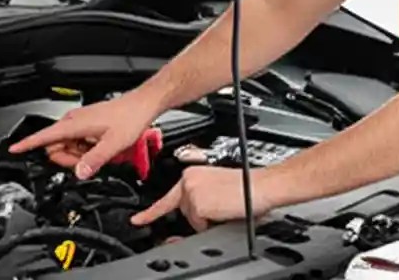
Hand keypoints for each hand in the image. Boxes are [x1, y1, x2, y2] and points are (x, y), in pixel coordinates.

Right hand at [7, 91, 159, 179]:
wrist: (141, 105)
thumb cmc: (129, 118)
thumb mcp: (113, 144)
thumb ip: (94, 160)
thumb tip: (79, 173)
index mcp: (75, 124)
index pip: (43, 136)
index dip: (26, 144)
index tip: (13, 149)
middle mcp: (73, 121)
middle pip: (55, 146)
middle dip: (66, 159)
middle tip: (87, 162)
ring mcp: (80, 122)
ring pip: (67, 146)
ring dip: (77, 155)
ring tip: (98, 153)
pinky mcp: (86, 125)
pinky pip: (77, 142)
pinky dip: (84, 150)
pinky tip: (99, 148)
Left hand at [129, 166, 277, 231]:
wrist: (261, 185)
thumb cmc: (246, 187)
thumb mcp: (215, 190)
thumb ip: (196, 201)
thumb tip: (184, 223)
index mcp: (191, 174)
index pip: (166, 197)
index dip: (150, 213)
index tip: (137, 220)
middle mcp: (187, 180)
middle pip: (182, 211)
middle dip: (199, 215)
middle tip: (220, 205)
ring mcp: (191, 192)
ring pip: (191, 219)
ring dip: (206, 219)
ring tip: (224, 205)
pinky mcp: (197, 204)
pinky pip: (199, 225)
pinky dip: (211, 223)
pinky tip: (223, 209)